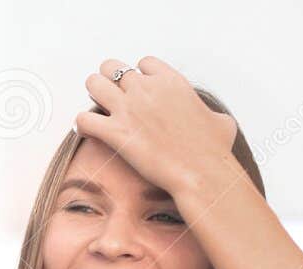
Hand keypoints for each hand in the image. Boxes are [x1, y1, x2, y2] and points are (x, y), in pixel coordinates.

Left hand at [75, 56, 239, 199]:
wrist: (200, 172)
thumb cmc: (212, 150)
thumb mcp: (220, 121)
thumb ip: (208, 112)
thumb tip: (213, 119)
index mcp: (171, 81)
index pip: (143, 63)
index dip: (137, 75)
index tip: (137, 89)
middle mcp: (146, 89)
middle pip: (113, 68)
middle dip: (108, 80)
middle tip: (110, 97)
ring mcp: (128, 109)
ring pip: (94, 84)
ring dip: (92, 95)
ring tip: (96, 109)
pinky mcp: (115, 132)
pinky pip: (83, 118)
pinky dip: (82, 124)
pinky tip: (88, 132)